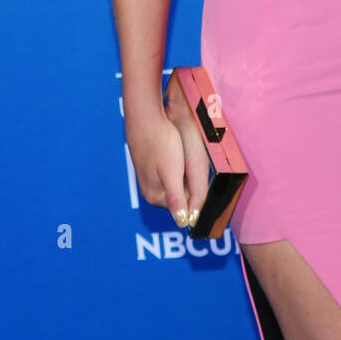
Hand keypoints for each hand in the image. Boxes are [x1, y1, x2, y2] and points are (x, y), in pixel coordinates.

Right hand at [125, 101, 208, 228]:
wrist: (144, 117)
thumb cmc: (160, 143)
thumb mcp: (172, 173)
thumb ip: (177, 199)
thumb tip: (183, 222)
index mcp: (156, 197)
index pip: (187, 205)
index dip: (196, 189)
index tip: (195, 172)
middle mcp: (152, 191)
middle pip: (182, 193)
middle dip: (190, 180)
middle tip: (187, 159)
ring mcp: (150, 178)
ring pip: (177, 180)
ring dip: (184, 170)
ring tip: (181, 153)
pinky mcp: (152, 165)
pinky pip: (171, 170)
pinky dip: (177, 162)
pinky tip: (175, 150)